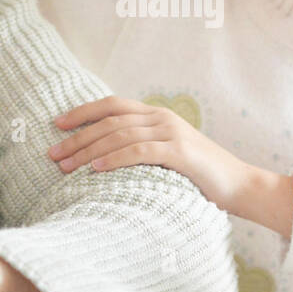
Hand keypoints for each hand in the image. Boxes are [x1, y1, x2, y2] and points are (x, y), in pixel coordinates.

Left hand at [48, 95, 292, 230]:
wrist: (240, 186)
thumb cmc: (199, 177)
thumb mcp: (166, 157)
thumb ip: (141, 149)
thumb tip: (101, 159)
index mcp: (157, 116)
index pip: (112, 105)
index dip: (82, 112)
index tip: (56, 125)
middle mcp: (162, 118)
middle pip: (110, 120)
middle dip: (77, 137)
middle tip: (52, 154)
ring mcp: (172, 133)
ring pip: (119, 135)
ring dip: (88, 151)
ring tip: (66, 166)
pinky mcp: (180, 152)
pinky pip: (139, 152)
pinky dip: (115, 159)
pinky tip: (96, 170)